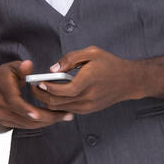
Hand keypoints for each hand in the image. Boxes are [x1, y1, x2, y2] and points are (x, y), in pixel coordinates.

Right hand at [0, 59, 73, 129]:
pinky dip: (39, 123)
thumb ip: (22, 67)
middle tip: (66, 115)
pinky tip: (51, 119)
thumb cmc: (0, 78)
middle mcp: (0, 105)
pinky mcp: (6, 123)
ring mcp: (2, 116)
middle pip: (26, 117)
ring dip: (47, 122)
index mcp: (3, 89)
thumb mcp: (10, 68)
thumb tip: (28, 65)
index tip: (39, 113)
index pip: (14, 102)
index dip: (27, 109)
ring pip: (28, 124)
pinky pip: (25, 126)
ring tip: (63, 117)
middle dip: (49, 117)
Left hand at [31, 46, 145, 114]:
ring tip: (40, 90)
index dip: (46, 87)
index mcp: (87, 82)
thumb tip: (52, 70)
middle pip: (56, 102)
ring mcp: (88, 106)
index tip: (37, 81)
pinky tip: (53, 95)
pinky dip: (58, 104)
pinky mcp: (88, 110)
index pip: (61, 91)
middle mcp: (87, 97)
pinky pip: (67, 109)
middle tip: (33, 87)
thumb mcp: (91, 53)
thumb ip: (70, 59)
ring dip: (47, 101)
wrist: (130, 80)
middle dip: (41, 95)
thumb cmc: (110, 64)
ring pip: (60, 108)